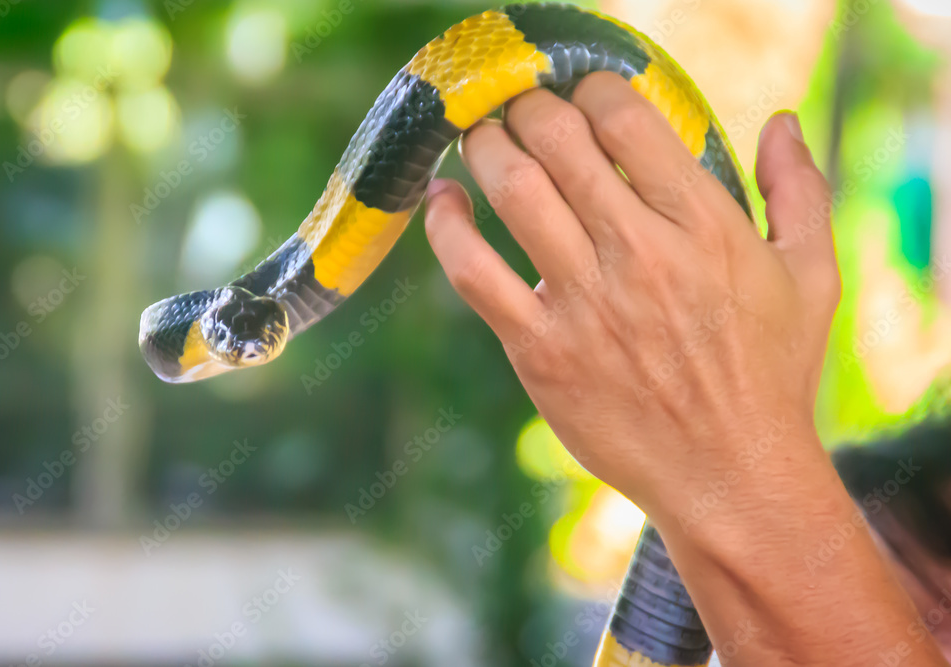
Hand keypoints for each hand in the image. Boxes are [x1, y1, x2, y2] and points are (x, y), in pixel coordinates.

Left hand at [424, 71, 838, 519]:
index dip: (592, 90)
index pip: (627, 120)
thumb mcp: (812, 278)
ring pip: (513, 191)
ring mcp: (585, 302)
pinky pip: (473, 273)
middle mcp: (639, 253)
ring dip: (485, 147)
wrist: (731, 476)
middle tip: (520, 106)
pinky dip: (447, 228)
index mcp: (704, 225)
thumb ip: (799, 192)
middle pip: (558, 141)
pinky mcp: (540, 350)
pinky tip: (442, 201)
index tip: (581, 94)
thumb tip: (783, 124)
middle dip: (528, 105)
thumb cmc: (772, 377)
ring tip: (479, 136)